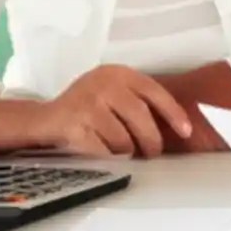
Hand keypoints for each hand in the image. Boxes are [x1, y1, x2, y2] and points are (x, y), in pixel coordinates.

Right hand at [35, 64, 192, 157]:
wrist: (44, 119)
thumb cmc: (87, 108)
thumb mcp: (112, 93)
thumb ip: (137, 100)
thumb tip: (176, 125)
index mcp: (117, 73)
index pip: (154, 91)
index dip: (173, 112)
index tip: (186, 131)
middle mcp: (103, 84)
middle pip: (141, 117)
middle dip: (152, 140)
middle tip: (153, 152)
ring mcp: (87, 104)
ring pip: (123, 138)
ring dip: (126, 151)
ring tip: (121, 150)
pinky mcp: (73, 125)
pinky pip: (103, 151)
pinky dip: (107, 157)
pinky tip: (102, 151)